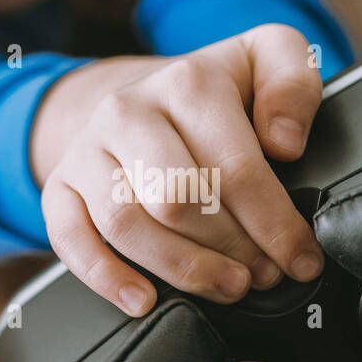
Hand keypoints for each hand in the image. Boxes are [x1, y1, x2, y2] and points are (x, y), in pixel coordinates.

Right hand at [40, 24, 324, 315]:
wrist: (140, 96)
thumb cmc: (211, 93)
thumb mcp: (266, 61)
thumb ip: (293, 84)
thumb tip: (284, 143)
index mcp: (186, 82)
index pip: (234, 168)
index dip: (274, 225)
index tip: (300, 259)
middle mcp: (128, 110)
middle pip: (177, 200)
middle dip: (231, 249)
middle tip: (263, 275)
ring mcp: (87, 149)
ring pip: (126, 224)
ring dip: (182, 269)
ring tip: (225, 287)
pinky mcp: (60, 185)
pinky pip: (69, 238)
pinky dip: (105, 277)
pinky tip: (145, 300)